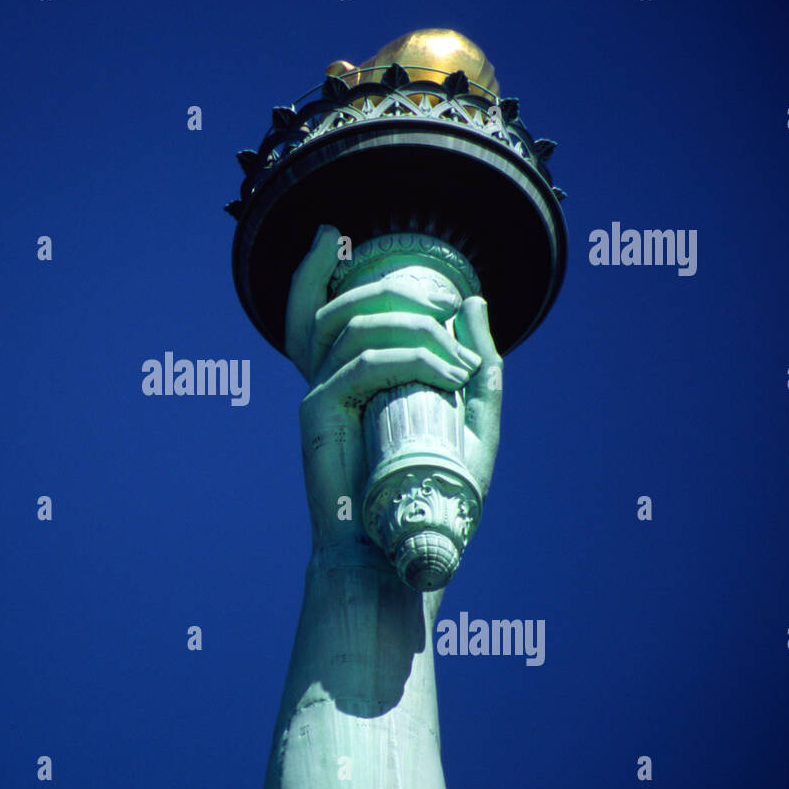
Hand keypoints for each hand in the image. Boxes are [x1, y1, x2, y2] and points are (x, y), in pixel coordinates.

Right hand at [284, 225, 502, 565]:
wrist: (398, 554)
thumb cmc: (430, 495)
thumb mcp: (471, 422)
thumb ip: (476, 366)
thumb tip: (472, 301)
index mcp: (346, 379)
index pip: (312, 310)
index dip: (312, 268)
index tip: (335, 234)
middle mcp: (324, 382)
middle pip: (331, 306)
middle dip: (384, 287)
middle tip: (444, 307)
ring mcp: (317, 396)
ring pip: (350, 325)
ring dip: (411, 326)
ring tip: (459, 358)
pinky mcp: (318, 415)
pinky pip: (362, 363)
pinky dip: (410, 358)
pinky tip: (446, 374)